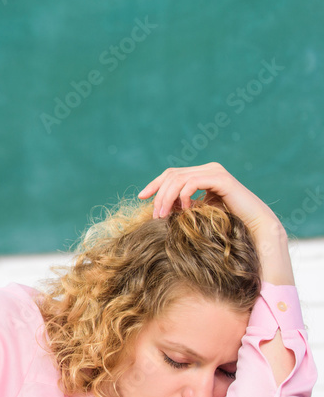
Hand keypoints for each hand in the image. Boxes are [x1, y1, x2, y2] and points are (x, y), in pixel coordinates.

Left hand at [137, 162, 292, 284]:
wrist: (255, 227)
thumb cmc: (227, 223)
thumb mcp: (198, 212)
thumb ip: (182, 205)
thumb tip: (159, 206)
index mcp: (202, 173)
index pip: (171, 174)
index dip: (154, 184)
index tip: (141, 197)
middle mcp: (208, 169)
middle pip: (172, 175)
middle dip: (159, 194)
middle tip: (154, 214)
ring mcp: (215, 172)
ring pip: (179, 179)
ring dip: (167, 198)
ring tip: (163, 215)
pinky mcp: (221, 179)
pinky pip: (192, 183)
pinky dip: (183, 196)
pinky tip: (183, 210)